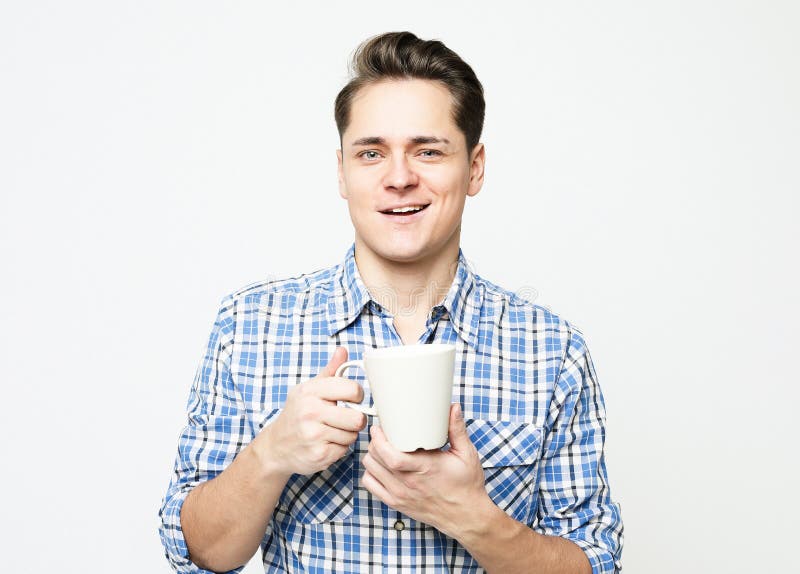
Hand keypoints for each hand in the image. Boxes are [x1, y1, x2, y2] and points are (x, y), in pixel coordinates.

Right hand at [253, 347, 366, 476]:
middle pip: (357, 418)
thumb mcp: (309, 389)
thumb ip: (330, 371)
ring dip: (346, 435)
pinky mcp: (318, 455)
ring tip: (332, 431)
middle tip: (346, 419)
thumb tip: (342, 350)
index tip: (353, 399)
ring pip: (352, 435)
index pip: (352, 389)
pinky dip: (339, 449)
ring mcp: (314, 435)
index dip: (358, 395)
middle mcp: (311, 412)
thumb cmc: (297, 414)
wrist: (275, 446)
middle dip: (356, 420)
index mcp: (310, 391)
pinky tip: (326, 444)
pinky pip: (344, 450)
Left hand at [361, 404, 491, 537]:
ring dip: (372, 456)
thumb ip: (457, 429)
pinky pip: (371, 486)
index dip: (379, 440)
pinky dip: (371, 473)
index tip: (380, 427)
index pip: (391, 456)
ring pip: (371, 470)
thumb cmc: (466, 486)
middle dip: (375, 442)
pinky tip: (381, 466)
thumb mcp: (466, 455)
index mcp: (424, 468)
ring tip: (381, 447)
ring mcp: (400, 495)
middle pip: (376, 459)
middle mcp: (408, 483)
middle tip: (382, 433)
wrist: (465, 517)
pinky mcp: (396, 503)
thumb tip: (453, 408)